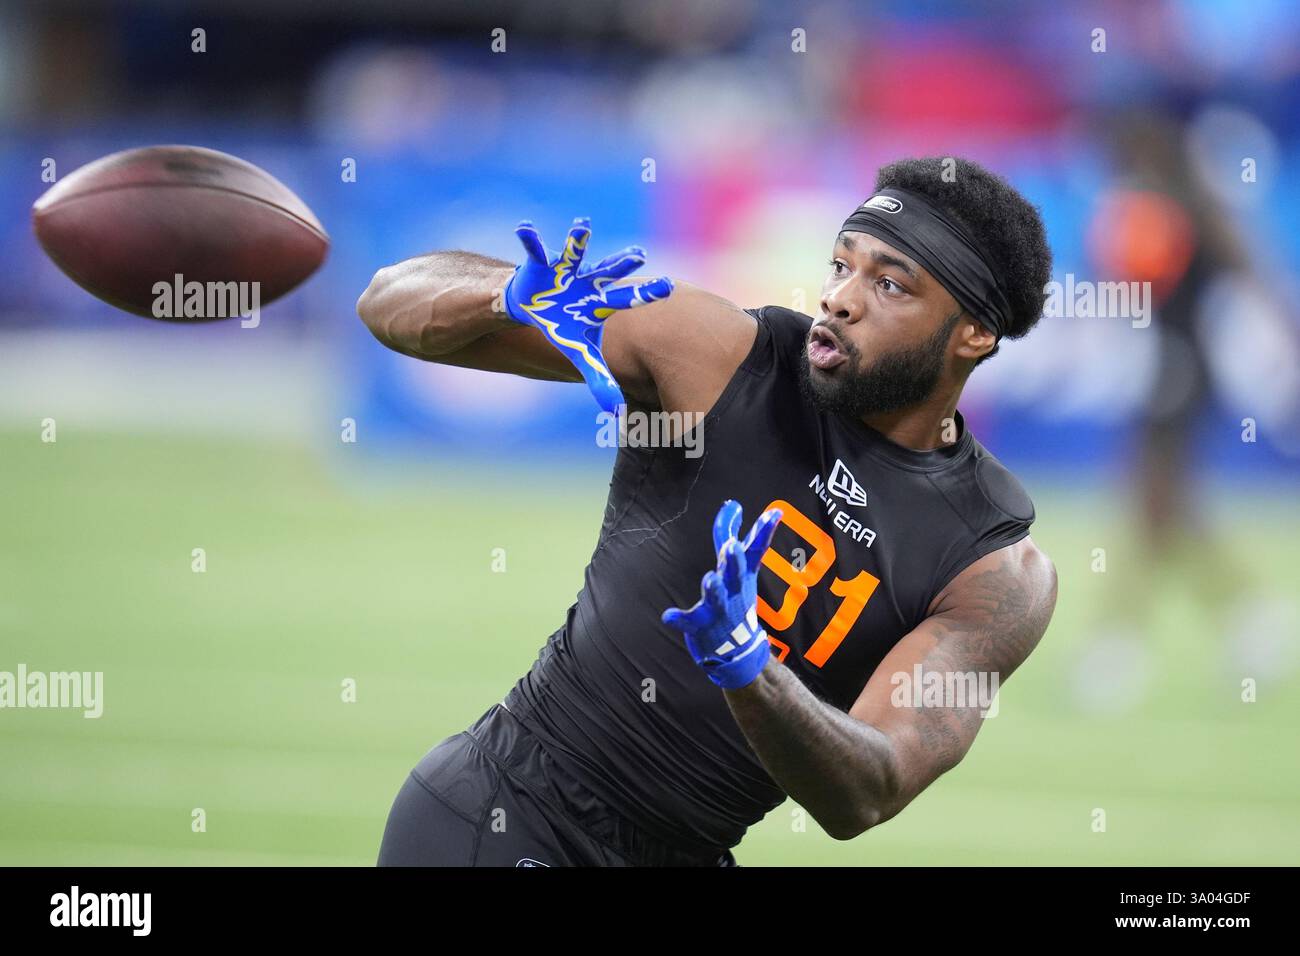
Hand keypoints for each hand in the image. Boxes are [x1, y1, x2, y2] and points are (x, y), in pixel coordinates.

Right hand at [503, 217, 672, 414]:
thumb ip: (599, 379)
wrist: (535, 304)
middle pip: (608, 272)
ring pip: (574, 252)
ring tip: (583, 225)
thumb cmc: (565, 325)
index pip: (629, 299)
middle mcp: (587, 280)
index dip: (647, 293)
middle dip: (622, 263)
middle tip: (639, 254)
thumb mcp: (580, 353)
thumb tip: (616, 412)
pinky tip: (523, 228)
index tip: (669, 285)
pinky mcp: (539, 263)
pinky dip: (528, 238)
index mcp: (600, 301)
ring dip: (578, 240)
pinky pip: (533, 249)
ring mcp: (564, 269)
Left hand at [662, 500, 783, 690]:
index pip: (755, 550)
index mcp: (743, 576)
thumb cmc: (735, 600)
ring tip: (710, 579)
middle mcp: (733, 590)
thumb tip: (733, 504)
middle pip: (736, 572)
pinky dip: (679, 619)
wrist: (738, 651)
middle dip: (734, 560)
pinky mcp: (701, 625)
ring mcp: (719, 609)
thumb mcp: (738, 569)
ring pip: (716, 597)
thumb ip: (731, 535)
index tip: (774, 513)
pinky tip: (668, 616)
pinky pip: (689, 622)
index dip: (763, 532)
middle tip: (733, 546)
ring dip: (714, 589)